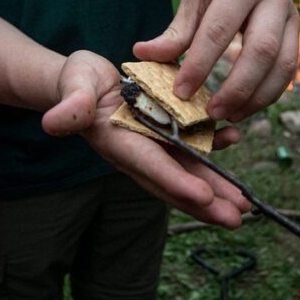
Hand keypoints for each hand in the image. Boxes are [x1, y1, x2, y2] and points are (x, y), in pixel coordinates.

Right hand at [41, 50, 250, 227]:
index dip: (177, 183)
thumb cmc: (76, 84)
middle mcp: (141, 152)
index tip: (204, 196)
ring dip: (218, 188)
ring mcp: (155, 145)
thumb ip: (70, 107)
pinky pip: (193, 145)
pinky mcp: (165, 132)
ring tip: (246, 204)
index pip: (152, 167)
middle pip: (177, 182)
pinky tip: (234, 138)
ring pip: (190, 171)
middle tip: (237, 219)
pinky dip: (215, 146)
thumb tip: (53, 123)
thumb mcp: (73, 89)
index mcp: (120, 145)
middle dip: (207, 203)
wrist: (82, 80)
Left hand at [133, 0, 298, 122]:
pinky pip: (287, 72)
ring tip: (229, 115)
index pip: (219, 31)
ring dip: (256, 97)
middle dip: (236, 88)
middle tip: (211, 112)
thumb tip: (141, 54)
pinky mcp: (297, 35)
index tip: (180, 93)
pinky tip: (244, 107)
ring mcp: (291, 17)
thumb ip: (173, 33)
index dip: (200, 65)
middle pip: (261, 51)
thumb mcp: (191, 1)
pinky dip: (267, 94)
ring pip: (282, 66)